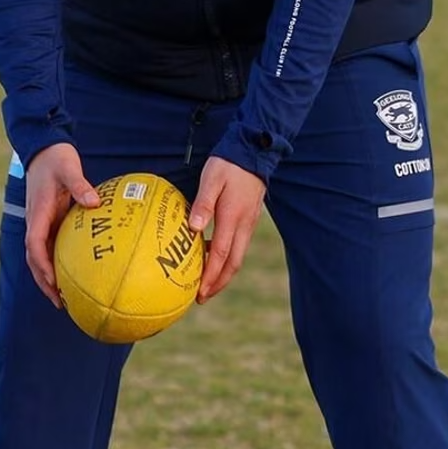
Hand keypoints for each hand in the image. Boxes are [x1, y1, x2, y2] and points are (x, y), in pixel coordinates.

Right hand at [23, 143, 99, 307]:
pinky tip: (72, 273)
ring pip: (39, 256)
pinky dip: (56, 263)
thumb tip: (94, 202)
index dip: (43, 265)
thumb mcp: (69, 167)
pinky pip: (50, 246)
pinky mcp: (48, 220)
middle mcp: (36, 221)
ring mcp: (40, 222)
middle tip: (60, 301)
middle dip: (44, 281)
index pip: (35, 244)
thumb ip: (80, 185)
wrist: (43, 147)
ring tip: (64, 297)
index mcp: (38, 212)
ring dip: (48, 276)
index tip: (54, 281)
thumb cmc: (56, 157)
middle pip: (34, 259)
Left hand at [188, 155, 265, 303]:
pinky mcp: (250, 218)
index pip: (220, 255)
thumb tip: (193, 229)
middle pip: (233, 263)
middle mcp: (244, 225)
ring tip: (208, 283)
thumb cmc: (228, 164)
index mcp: (232, 217)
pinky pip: (239, 245)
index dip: (210, 276)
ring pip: (237, 256)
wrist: (254, 151)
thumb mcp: (211, 179)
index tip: (200, 292)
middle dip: (218, 283)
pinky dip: (227, 258)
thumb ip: (202, 203)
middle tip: (202, 297)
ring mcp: (249, 223)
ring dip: (223, 273)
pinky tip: (214, 257)